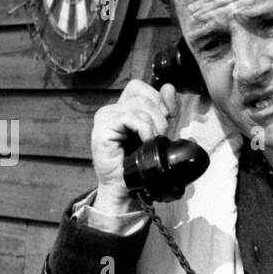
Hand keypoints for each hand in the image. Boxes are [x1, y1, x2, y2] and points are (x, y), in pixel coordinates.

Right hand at [90, 79, 178, 213]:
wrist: (125, 186)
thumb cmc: (141, 163)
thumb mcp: (160, 132)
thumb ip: (166, 110)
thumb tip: (169, 87)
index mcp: (124, 107)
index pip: (140, 87)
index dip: (158, 99)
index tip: (166, 120)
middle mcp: (112, 109)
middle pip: (144, 95)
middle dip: (160, 116)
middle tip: (160, 137)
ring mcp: (106, 116)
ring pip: (140, 105)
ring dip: (154, 125)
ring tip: (152, 141)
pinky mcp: (103, 126)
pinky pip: (131, 117)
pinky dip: (145, 129)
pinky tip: (145, 142)